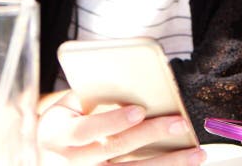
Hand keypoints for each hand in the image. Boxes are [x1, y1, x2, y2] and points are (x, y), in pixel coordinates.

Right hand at [37, 90, 205, 164]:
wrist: (44, 153)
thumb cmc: (66, 120)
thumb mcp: (68, 106)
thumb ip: (95, 97)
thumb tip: (135, 83)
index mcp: (58, 135)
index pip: (87, 129)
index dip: (113, 121)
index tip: (139, 110)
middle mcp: (70, 162)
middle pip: (115, 149)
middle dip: (150, 135)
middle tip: (180, 123)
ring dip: (168, 163)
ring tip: (197, 153)